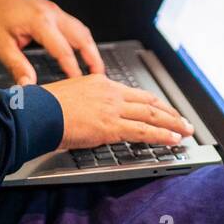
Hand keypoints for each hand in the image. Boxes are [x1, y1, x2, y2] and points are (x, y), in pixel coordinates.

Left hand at [0, 0, 103, 84]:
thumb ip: (17, 67)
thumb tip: (28, 86)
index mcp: (40, 21)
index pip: (64, 51)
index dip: (73, 71)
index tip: (79, 86)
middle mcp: (51, 13)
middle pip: (83, 37)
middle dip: (93, 58)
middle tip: (99, 78)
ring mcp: (53, 10)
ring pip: (81, 30)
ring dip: (90, 48)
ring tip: (94, 67)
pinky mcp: (50, 10)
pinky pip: (73, 25)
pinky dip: (81, 40)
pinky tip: (81, 50)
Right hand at [43, 75, 193, 149]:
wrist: (37, 113)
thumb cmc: (45, 108)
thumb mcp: (70, 96)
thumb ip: (88, 103)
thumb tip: (94, 116)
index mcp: (101, 83)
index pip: (135, 93)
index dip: (154, 103)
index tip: (165, 109)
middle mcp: (111, 93)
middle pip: (149, 102)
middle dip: (170, 112)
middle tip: (184, 120)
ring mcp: (112, 109)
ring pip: (151, 115)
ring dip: (172, 124)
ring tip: (186, 131)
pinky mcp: (111, 127)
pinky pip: (143, 131)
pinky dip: (161, 136)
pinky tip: (172, 139)